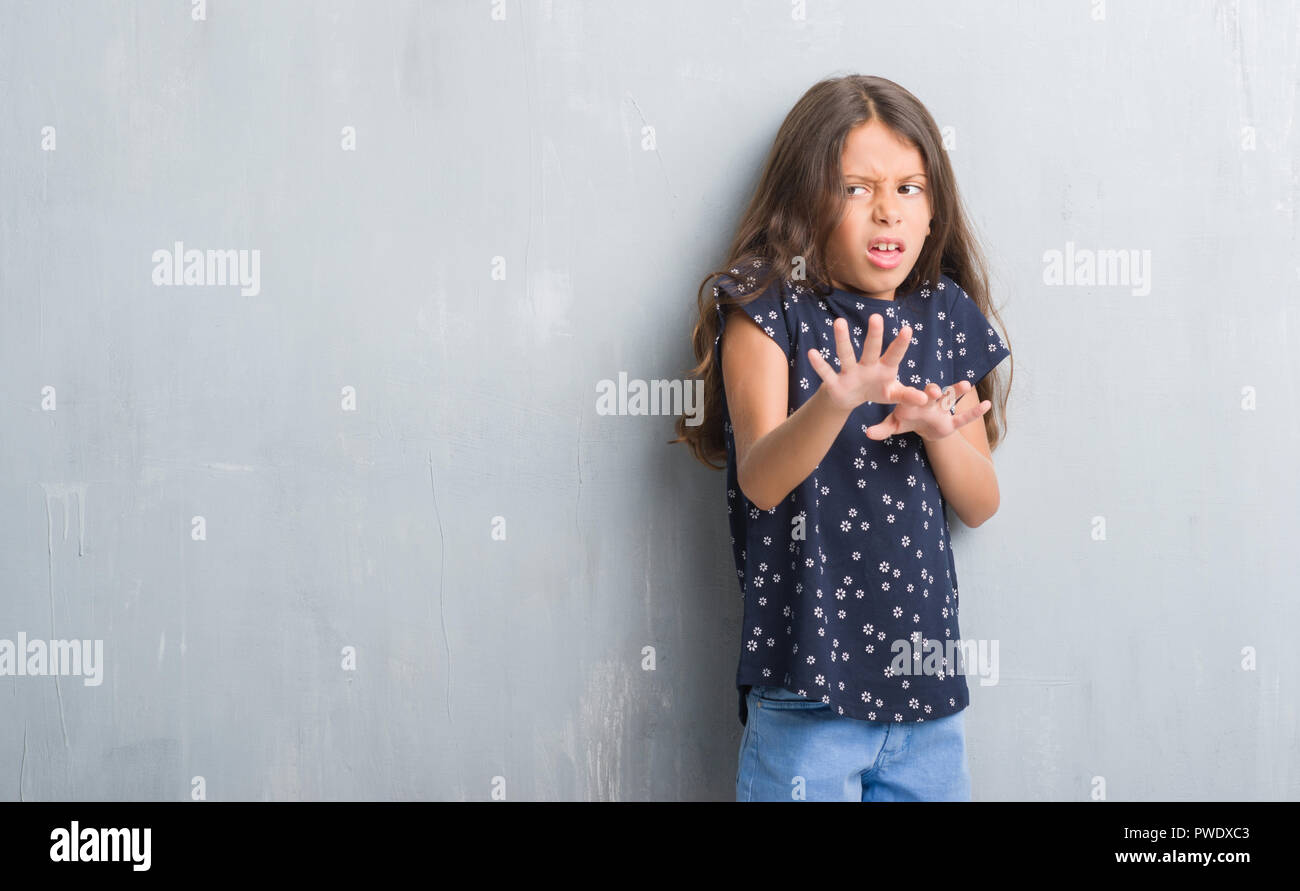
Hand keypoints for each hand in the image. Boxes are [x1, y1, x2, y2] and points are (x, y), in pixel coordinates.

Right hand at [806, 315, 930, 412]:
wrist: (852, 398)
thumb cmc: (877, 390)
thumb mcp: (893, 394)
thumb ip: (907, 395)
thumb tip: (926, 399)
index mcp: (884, 369)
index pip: (894, 355)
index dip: (900, 344)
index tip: (908, 329)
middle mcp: (867, 366)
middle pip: (871, 349)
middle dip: (874, 335)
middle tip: (876, 317)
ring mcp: (850, 372)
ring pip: (846, 354)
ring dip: (842, 340)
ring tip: (839, 322)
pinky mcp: (835, 382)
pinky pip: (826, 373)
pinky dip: (819, 365)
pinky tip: (812, 353)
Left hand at [864, 381, 989, 440]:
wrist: (920, 427)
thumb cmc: (905, 420)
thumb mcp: (893, 425)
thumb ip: (881, 429)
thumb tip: (867, 433)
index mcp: (911, 400)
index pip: (911, 395)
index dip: (914, 395)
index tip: (916, 395)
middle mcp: (928, 400)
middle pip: (930, 392)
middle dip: (933, 391)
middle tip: (934, 390)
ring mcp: (941, 409)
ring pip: (949, 398)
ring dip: (956, 391)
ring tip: (966, 384)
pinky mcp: (950, 421)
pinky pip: (963, 417)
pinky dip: (975, 412)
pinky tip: (987, 405)